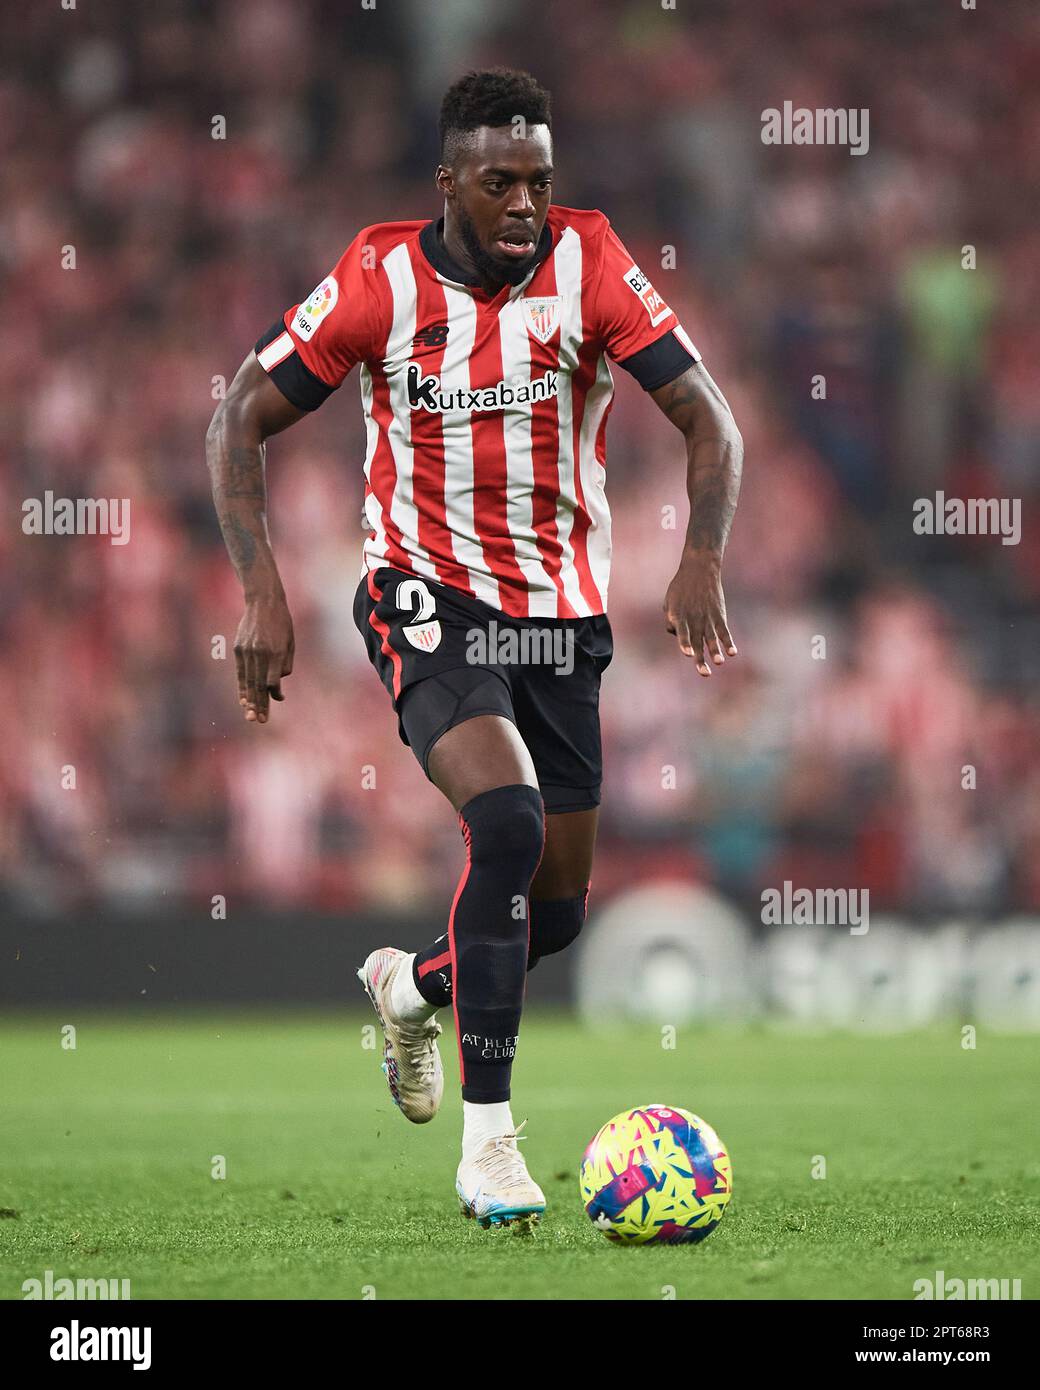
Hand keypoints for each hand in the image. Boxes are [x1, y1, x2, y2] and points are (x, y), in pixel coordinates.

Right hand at [233, 595, 294, 722]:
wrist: (263, 601)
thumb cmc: (282, 622)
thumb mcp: (290, 642)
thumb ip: (285, 664)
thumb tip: (277, 685)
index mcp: (276, 651)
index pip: (272, 679)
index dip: (274, 693)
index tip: (278, 699)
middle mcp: (260, 653)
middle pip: (258, 684)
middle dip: (260, 704)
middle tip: (260, 721)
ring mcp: (247, 651)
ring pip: (248, 681)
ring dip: (250, 700)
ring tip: (251, 716)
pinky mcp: (239, 648)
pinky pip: (241, 672)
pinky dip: (242, 687)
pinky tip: (243, 700)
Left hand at [663, 556, 736, 676]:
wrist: (700, 569)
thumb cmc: (681, 587)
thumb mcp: (669, 601)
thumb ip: (670, 619)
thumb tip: (674, 633)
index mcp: (679, 617)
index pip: (682, 634)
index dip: (685, 643)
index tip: (687, 653)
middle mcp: (694, 619)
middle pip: (697, 642)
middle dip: (700, 658)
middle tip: (704, 673)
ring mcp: (707, 618)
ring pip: (712, 638)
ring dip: (716, 651)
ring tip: (718, 662)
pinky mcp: (719, 615)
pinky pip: (724, 631)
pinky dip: (728, 642)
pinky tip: (733, 653)